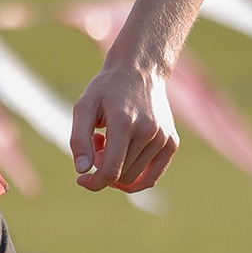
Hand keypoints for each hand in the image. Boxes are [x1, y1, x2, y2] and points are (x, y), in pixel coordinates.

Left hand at [69, 63, 178, 192]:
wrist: (139, 70)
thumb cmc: (106, 89)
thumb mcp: (84, 107)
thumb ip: (79, 139)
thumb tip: (82, 171)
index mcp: (124, 122)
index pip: (111, 170)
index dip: (94, 182)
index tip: (82, 179)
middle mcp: (148, 132)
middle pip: (122, 176)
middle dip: (102, 168)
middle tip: (96, 143)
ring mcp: (163, 138)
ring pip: (136, 177)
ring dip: (118, 168)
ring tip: (109, 142)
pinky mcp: (172, 142)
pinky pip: (152, 176)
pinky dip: (135, 175)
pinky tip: (123, 154)